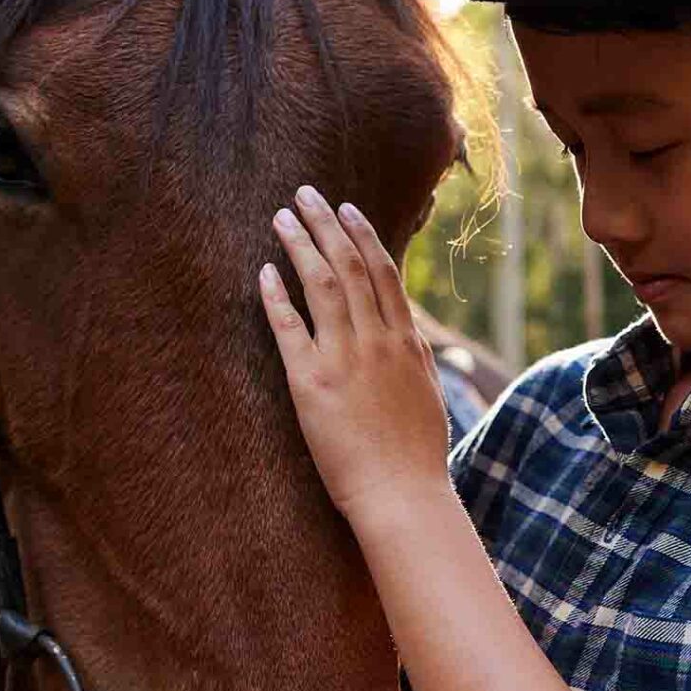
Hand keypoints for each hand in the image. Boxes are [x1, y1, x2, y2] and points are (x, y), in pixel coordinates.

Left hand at [259, 184, 453, 532]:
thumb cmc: (415, 457)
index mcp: (405, 342)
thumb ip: (413, 359)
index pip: (382, 273)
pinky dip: (277, 295)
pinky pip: (290, 328)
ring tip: (281, 217)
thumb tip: (408, 336)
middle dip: (326, 225)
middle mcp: (377, 341)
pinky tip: (265, 272)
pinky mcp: (312, 383)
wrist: (402, 495)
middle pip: (350, 265)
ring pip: (322, 284)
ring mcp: (345, 359)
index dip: (362, 236)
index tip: (345, 209)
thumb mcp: (425, 396)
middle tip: (305, 195)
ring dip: (300, 245)